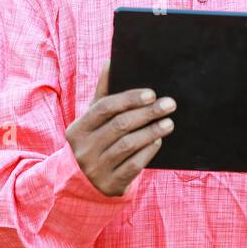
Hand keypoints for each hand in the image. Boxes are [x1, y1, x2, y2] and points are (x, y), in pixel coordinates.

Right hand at [65, 62, 176, 196]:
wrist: (85, 180)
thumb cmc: (94, 139)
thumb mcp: (93, 118)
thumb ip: (102, 92)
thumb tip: (110, 63)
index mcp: (77, 129)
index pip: (104, 108)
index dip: (128, 99)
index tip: (151, 93)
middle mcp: (83, 149)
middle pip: (119, 126)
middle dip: (147, 114)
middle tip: (168, 104)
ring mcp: (95, 169)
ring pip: (128, 146)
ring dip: (151, 132)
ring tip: (168, 123)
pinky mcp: (110, 185)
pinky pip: (133, 165)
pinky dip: (148, 151)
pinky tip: (158, 141)